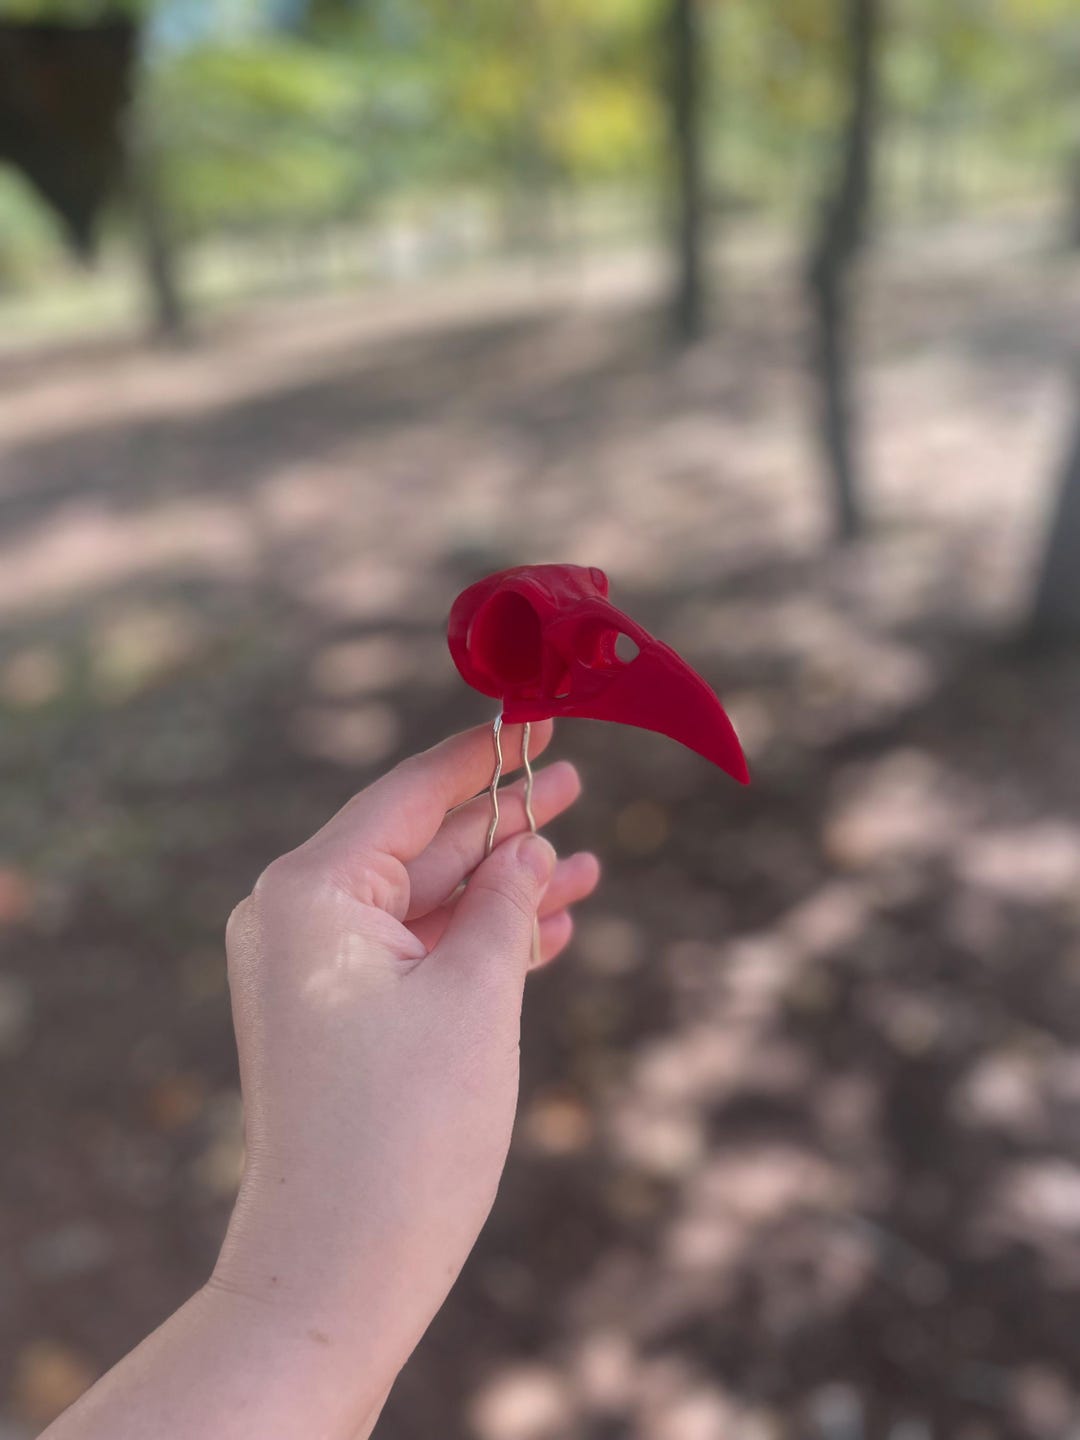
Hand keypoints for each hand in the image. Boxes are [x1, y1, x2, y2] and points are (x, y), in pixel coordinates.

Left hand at [213, 721, 597, 1407]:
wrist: (340, 1268)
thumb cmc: (407, 1128)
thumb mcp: (475, 994)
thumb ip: (507, 904)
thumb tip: (530, 847)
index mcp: (313, 890)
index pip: (409, 795)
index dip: (482, 757)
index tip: (537, 716)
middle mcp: (301, 919)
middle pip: (421, 845)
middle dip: (503, 821)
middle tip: (572, 778)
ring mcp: (318, 970)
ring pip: (427, 902)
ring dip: (505, 886)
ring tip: (585, 860)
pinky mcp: (340, 1016)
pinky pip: (417, 953)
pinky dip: (480, 939)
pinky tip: (551, 922)